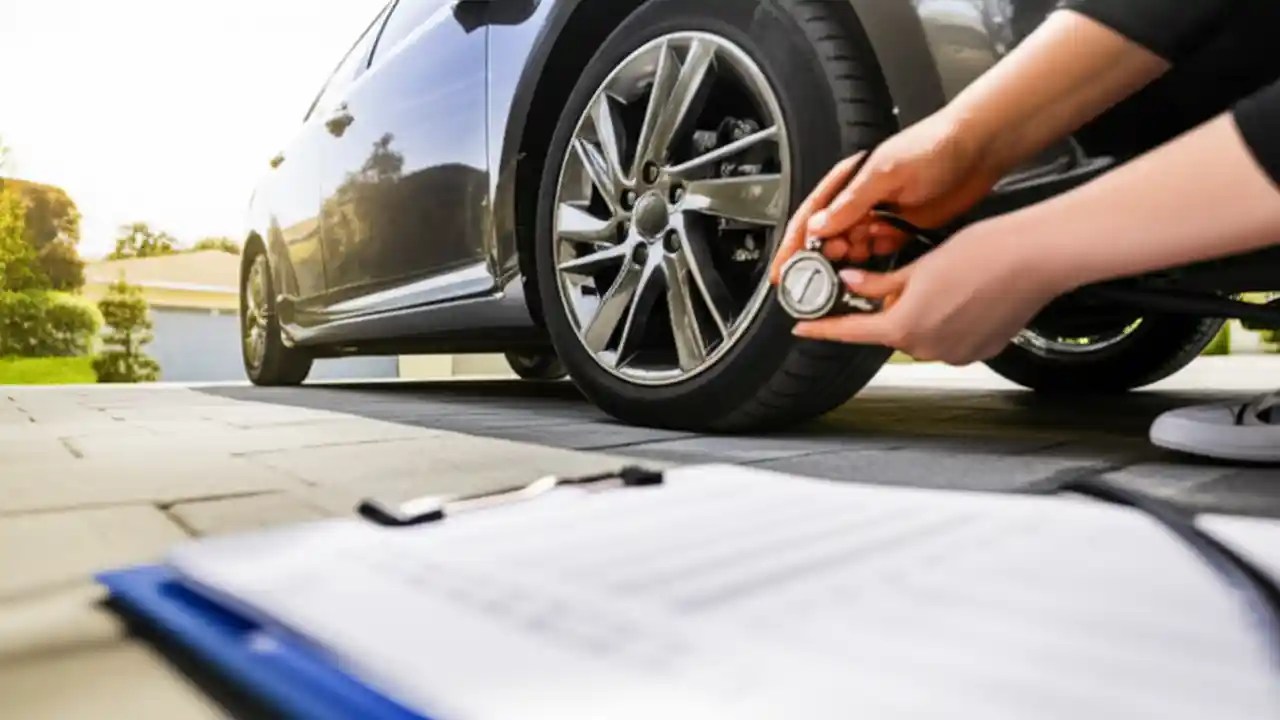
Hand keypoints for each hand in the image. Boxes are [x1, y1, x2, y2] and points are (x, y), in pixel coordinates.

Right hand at [770, 111, 1001, 282]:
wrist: (978, 149)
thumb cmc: (932, 148)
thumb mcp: (885, 174)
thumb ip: (850, 204)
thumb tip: (817, 229)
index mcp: (846, 181)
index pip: (809, 217)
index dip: (792, 246)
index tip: (782, 273)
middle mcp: (858, 199)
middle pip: (827, 237)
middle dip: (821, 258)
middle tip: (822, 275)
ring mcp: (879, 215)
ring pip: (852, 248)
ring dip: (850, 260)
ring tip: (854, 264)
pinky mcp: (900, 228)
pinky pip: (878, 251)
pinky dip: (876, 258)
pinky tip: (881, 256)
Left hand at [791, 221, 1071, 364]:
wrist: (1033, 258)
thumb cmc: (981, 254)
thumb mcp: (916, 265)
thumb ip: (878, 283)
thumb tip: (852, 282)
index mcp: (904, 327)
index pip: (850, 332)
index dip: (822, 329)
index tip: (802, 329)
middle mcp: (928, 348)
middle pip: (890, 331)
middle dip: (887, 310)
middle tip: (898, 283)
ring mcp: (956, 353)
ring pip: (922, 334)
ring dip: (919, 314)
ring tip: (942, 282)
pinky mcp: (980, 350)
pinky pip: (950, 338)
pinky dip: (947, 320)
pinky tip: (962, 296)